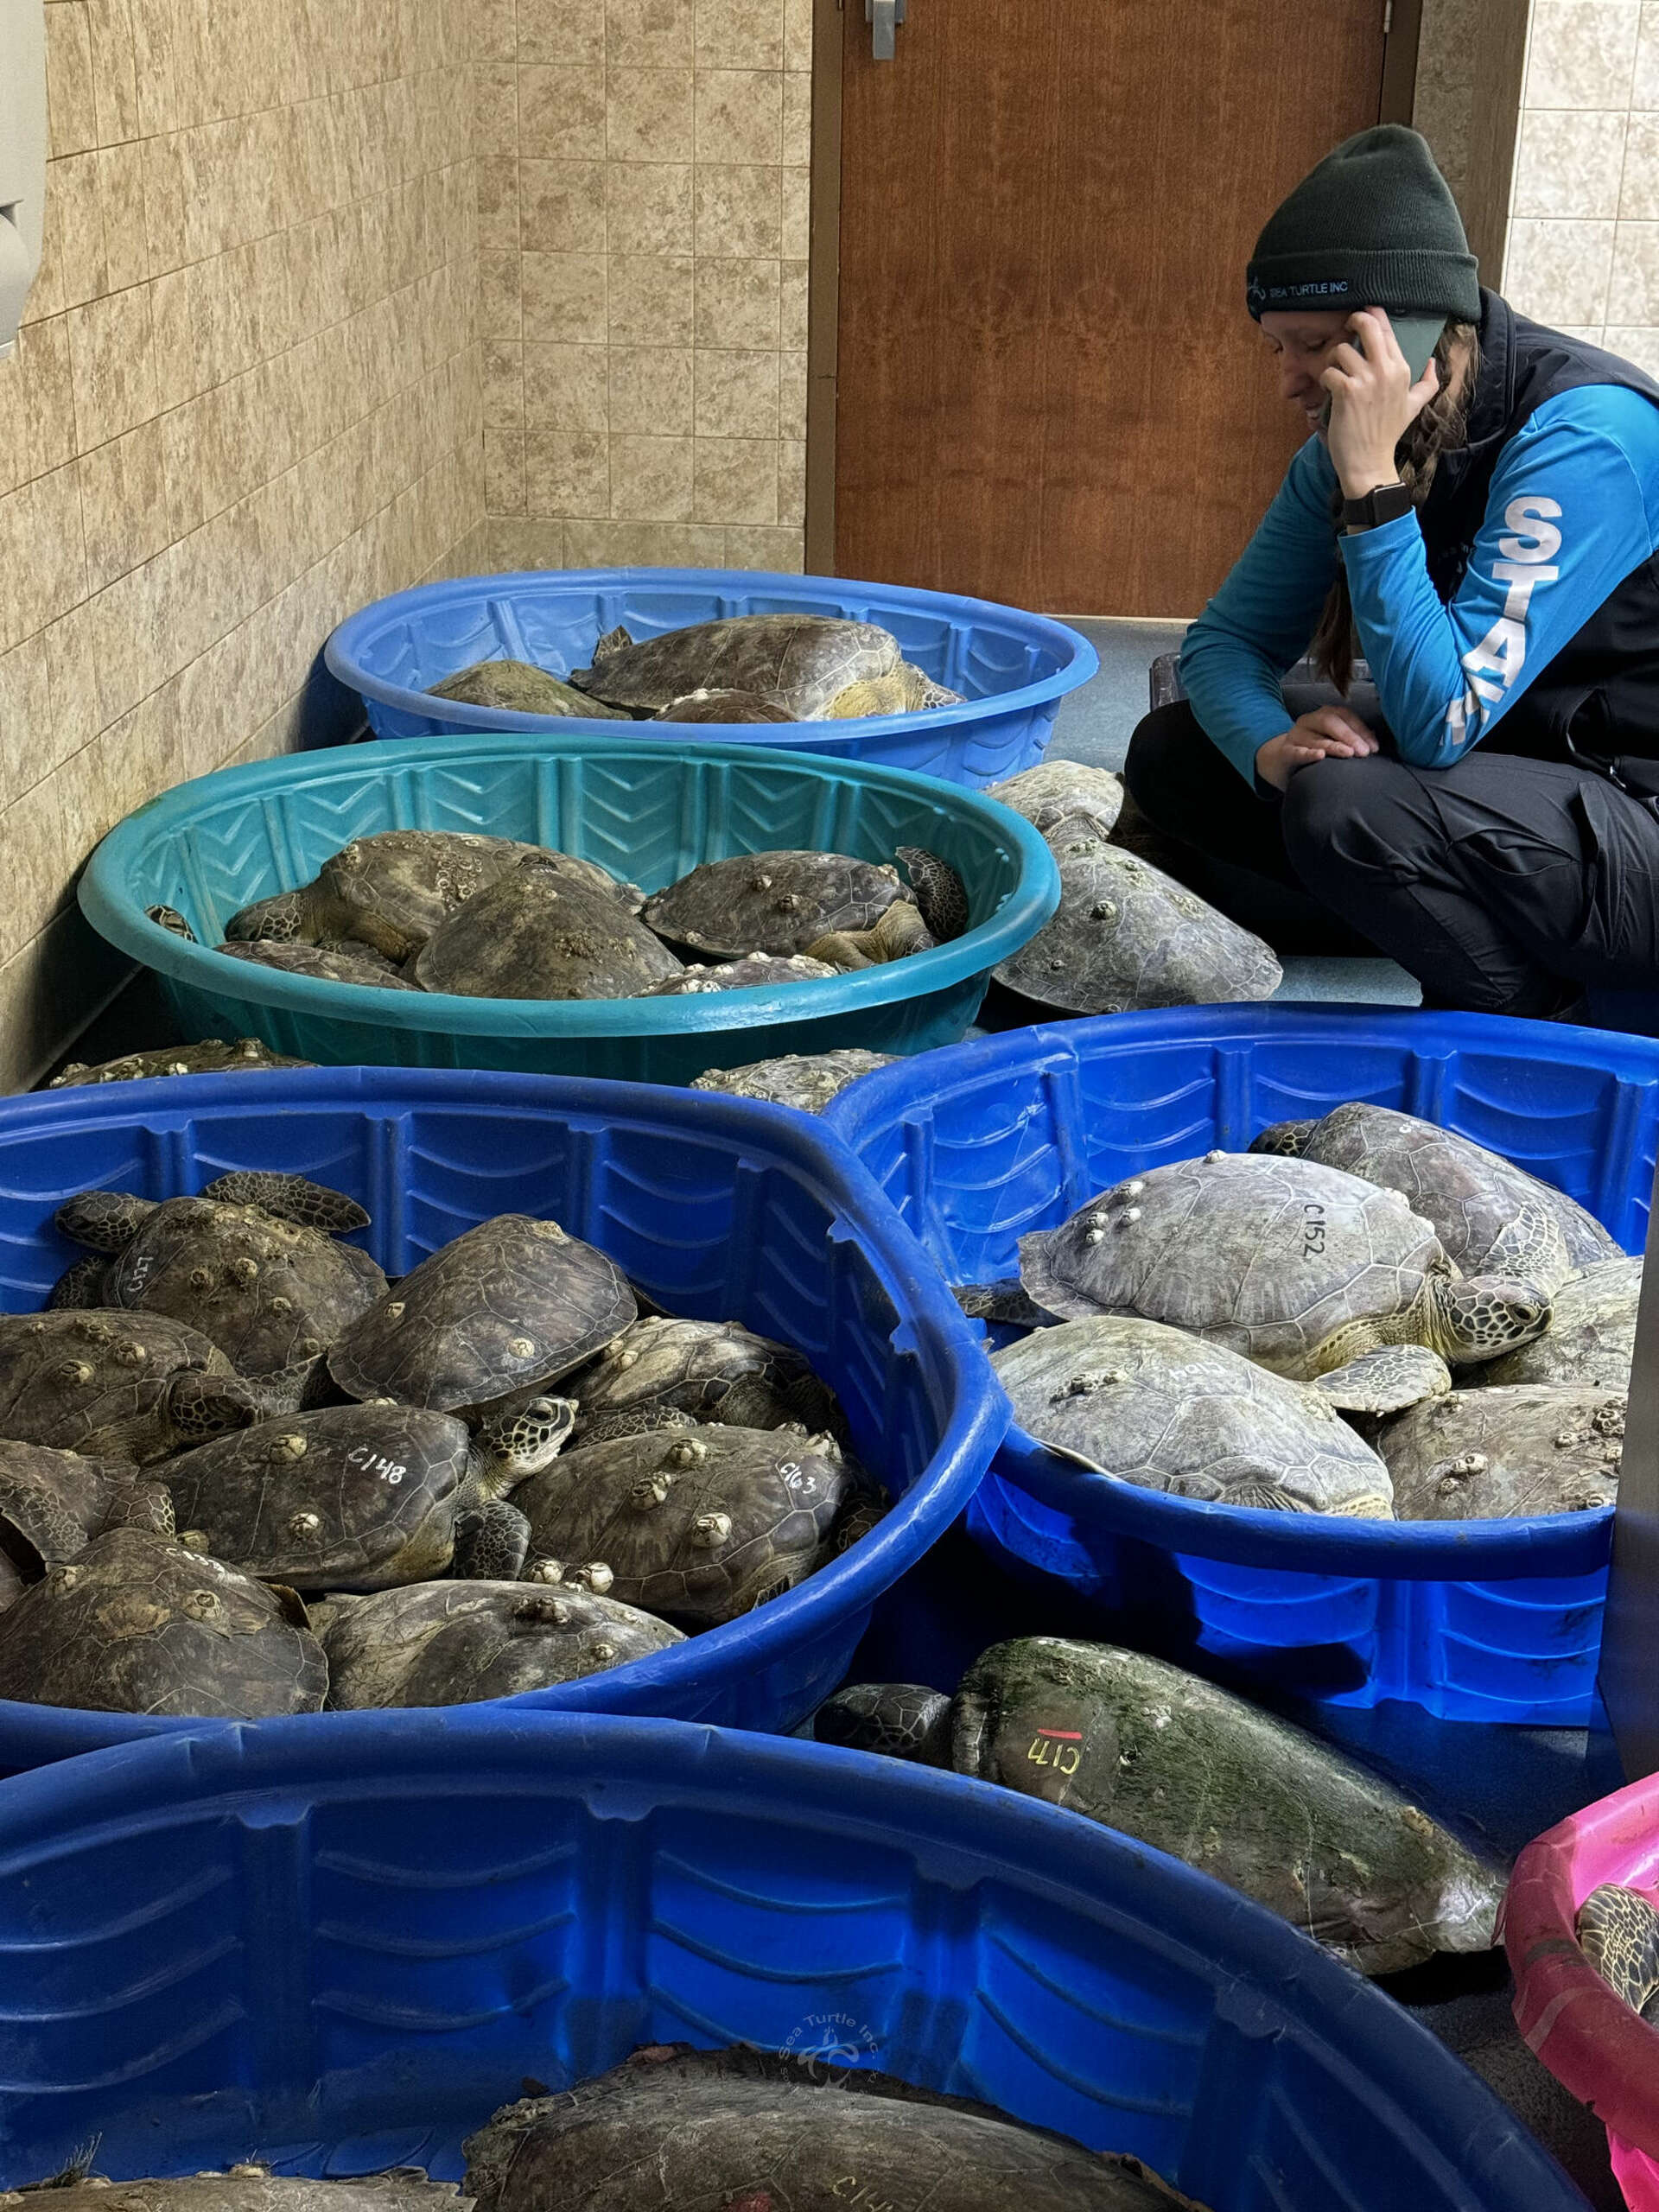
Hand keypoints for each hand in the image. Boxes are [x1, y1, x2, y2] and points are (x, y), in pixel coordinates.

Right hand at [1255, 707, 1378, 791]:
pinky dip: (1308, 754)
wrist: (1280, 762)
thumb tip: (1373, 743)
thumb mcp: (1332, 741)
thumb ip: (1351, 739)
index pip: (1345, 716)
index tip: (1374, 747)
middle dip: (1349, 736)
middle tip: (1364, 752)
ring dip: (1334, 746)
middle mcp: (1309, 721)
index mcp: (1323, 715)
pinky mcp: (1285, 752)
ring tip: (1349, 754)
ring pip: (1316, 738)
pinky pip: (1296, 752)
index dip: (1361, 730)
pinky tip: (1320, 756)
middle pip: (1330, 722)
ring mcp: (1295, 735)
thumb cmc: (1313, 751)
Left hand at [1321, 307, 1438, 500]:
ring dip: (1333, 360)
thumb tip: (1434, 363)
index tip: (1363, 314)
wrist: (1370, 462)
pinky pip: (1329, 371)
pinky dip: (1325, 379)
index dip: (1373, 315)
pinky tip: (1329, 390)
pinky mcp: (1347, 391)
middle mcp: (1386, 370)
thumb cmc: (1388, 435)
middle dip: (1354, 319)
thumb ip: (1428, 383)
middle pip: (1368, 325)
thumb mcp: (1414, 407)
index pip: (1386, 330)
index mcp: (1401, 369)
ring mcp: (1366, 380)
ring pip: (1341, 349)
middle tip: (1346, 326)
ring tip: (1335, 372)